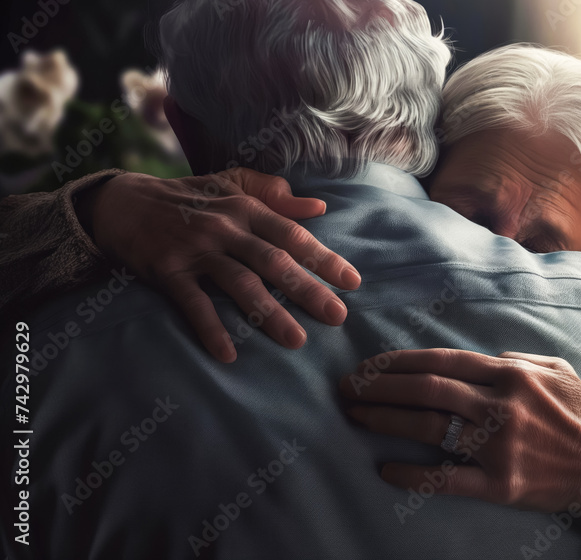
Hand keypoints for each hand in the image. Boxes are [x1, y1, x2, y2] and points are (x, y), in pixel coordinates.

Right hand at [77, 168, 361, 362]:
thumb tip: (318, 206)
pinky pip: (193, 303)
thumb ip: (274, 195)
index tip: (352, 282)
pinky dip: (210, 328)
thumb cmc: (189, 197)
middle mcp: (226, 228)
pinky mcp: (167, 271)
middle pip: (274, 262)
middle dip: (308, 291)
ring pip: (239, 284)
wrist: (123, 202)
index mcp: (246, 209)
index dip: (324, 258)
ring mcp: (197, 250)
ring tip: (296, 341)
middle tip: (338, 317)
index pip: (293, 236)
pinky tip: (227, 353)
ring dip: (268, 314)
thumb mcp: (231, 184)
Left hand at [339, 349, 580, 534]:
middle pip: (427, 390)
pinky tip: (386, 469)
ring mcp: (500, 447)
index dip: (399, 362)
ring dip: (386, 421)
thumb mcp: (556, 370)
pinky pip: (447, 479)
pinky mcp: (502, 485)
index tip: (369, 365)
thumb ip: (515, 358)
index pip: (442, 361)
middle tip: (347, 388)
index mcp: (512, 375)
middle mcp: (502, 406)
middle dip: (379, 387)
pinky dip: (413, 474)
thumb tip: (474, 358)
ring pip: (430, 429)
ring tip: (356, 416)